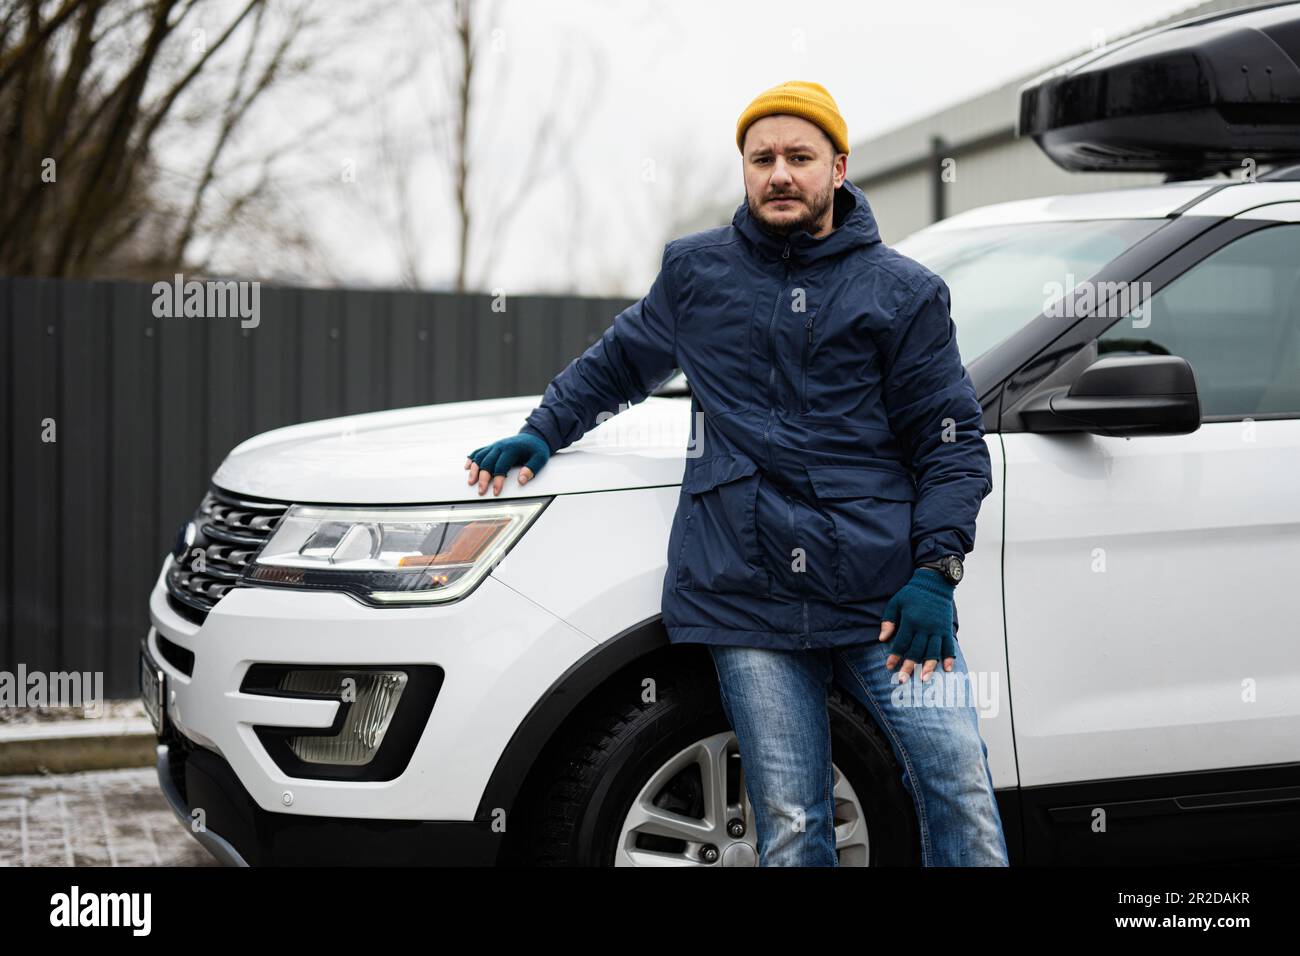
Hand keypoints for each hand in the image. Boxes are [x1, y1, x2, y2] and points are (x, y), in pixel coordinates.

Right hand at [465, 431, 550, 495]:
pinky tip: (467, 467)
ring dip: (474, 470)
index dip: (498, 480)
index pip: (501, 466)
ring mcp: (495, 446)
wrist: (533, 436)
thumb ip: (531, 469)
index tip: (496, 492)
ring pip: (480, 457)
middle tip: (481, 491)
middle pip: (487, 462)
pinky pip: (479, 451)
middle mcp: (500, 446)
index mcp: (511, 449)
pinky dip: (472, 458)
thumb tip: (521, 480)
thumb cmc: (536, 449)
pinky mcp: (492, 447)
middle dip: (483, 478)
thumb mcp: (540, 459)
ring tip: (471, 482)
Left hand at [878, 567, 955, 682]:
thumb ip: (889, 621)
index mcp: (911, 620)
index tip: (889, 667)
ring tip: (924, 679)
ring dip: (928, 666)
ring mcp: (937, 628)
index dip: (895, 656)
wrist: (934, 583)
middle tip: (903, 680)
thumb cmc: (912, 593)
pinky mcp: (946, 628)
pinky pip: (949, 645)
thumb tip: (881, 639)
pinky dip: (949, 657)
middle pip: (916, 650)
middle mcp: (925, 626)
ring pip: (933, 651)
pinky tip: (947, 669)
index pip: (901, 642)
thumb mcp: (896, 603)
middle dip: (909, 666)